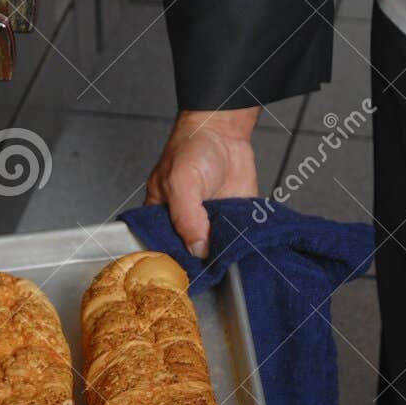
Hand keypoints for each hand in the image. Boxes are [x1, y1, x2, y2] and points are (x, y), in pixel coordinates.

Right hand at [146, 107, 259, 257]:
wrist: (224, 130)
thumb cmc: (193, 146)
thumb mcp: (181, 181)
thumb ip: (186, 216)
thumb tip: (197, 249)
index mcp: (160, 216)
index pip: (162, 249)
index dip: (172, 262)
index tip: (186, 274)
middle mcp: (184, 223)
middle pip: (190, 255)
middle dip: (202, 263)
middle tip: (212, 268)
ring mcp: (209, 224)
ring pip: (216, 251)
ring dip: (225, 256)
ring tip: (230, 257)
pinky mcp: (232, 221)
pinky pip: (238, 240)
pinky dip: (243, 245)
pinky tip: (245, 248)